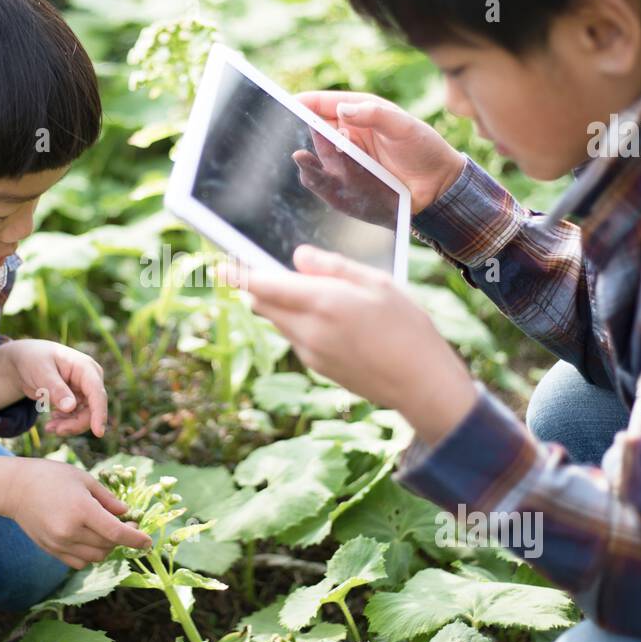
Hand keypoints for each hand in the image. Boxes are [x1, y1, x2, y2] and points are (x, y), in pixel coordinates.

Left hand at [0, 340, 107, 437]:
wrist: (26, 360)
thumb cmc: (34, 360)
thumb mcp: (41, 372)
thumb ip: (56, 389)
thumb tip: (70, 408)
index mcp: (86, 368)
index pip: (97, 393)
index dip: (99, 413)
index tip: (98, 433)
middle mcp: (90, 380)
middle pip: (92, 409)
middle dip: (75, 423)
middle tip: (52, 429)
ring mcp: (85, 390)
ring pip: (85, 416)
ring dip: (68, 425)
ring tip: (49, 427)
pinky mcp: (79, 399)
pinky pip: (77, 417)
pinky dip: (65, 423)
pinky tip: (52, 420)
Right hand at [4, 458, 152, 568]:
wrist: (15, 489)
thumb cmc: (51, 477)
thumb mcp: (84, 479)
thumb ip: (107, 499)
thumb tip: (126, 514)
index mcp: (81, 509)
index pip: (116, 532)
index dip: (136, 539)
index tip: (148, 541)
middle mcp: (70, 530)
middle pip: (108, 545)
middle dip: (122, 537)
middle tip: (127, 523)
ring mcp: (59, 543)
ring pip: (96, 557)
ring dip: (107, 547)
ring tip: (106, 530)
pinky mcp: (51, 550)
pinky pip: (80, 562)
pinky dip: (91, 555)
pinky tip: (90, 539)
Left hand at [220, 245, 478, 445]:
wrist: (420, 384)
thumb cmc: (407, 328)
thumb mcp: (378, 283)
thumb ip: (333, 267)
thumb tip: (298, 257)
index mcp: (323, 303)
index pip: (264, 286)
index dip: (238, 276)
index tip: (220, 268)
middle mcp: (309, 331)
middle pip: (264, 306)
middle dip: (258, 288)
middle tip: (263, 273)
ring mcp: (310, 353)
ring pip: (279, 323)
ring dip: (282, 306)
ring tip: (316, 296)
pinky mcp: (317, 368)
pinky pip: (296, 339)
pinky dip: (300, 324)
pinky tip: (333, 322)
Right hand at [296, 91, 465, 212]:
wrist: (437, 187)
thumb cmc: (424, 150)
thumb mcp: (404, 127)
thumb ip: (374, 115)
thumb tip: (342, 110)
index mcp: (361, 112)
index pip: (326, 103)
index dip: (306, 102)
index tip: (288, 103)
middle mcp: (349, 134)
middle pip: (316, 128)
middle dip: (302, 128)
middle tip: (288, 129)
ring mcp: (347, 159)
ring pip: (318, 154)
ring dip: (310, 154)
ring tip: (302, 155)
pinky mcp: (347, 182)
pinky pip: (324, 178)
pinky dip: (314, 176)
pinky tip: (310, 173)